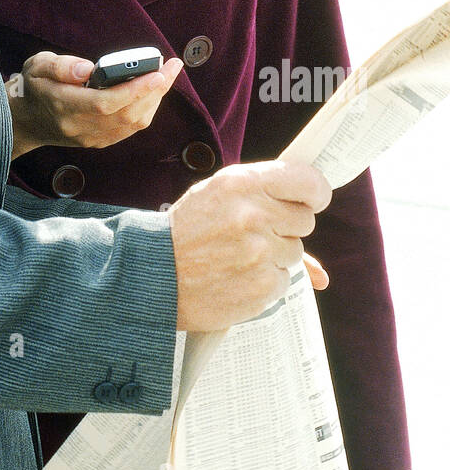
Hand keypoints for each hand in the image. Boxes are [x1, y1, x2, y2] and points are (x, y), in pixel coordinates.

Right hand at [7, 51, 183, 158]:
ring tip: (167, 74)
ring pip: (134, 123)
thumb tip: (89, 68)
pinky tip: (153, 91)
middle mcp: (81, 127)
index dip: (135, 89)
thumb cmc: (35, 87)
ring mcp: (92, 138)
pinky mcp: (100, 142)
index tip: (158, 72)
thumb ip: (61, 66)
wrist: (28, 121)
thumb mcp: (38, 66)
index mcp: (64, 106)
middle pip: (127, 113)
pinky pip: (131, 128)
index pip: (105, 103)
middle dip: (155, 89)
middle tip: (172, 65)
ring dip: (155, 99)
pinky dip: (147, 109)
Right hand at [167, 160, 331, 330]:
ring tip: (238, 255)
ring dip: (274, 255)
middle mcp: (254, 215)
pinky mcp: (261, 287)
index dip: (315, 192)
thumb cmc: (188, 230)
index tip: (312, 200)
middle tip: (255, 231)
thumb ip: (266, 200)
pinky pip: (284, 281)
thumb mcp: (217, 196)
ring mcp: (259, 253)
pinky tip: (237, 276)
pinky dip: (266, 281)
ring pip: (295, 252)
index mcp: (242, 183)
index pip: (308, 182)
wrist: (154, 272)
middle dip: (286, 226)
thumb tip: (314, 237)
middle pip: (305, 220)